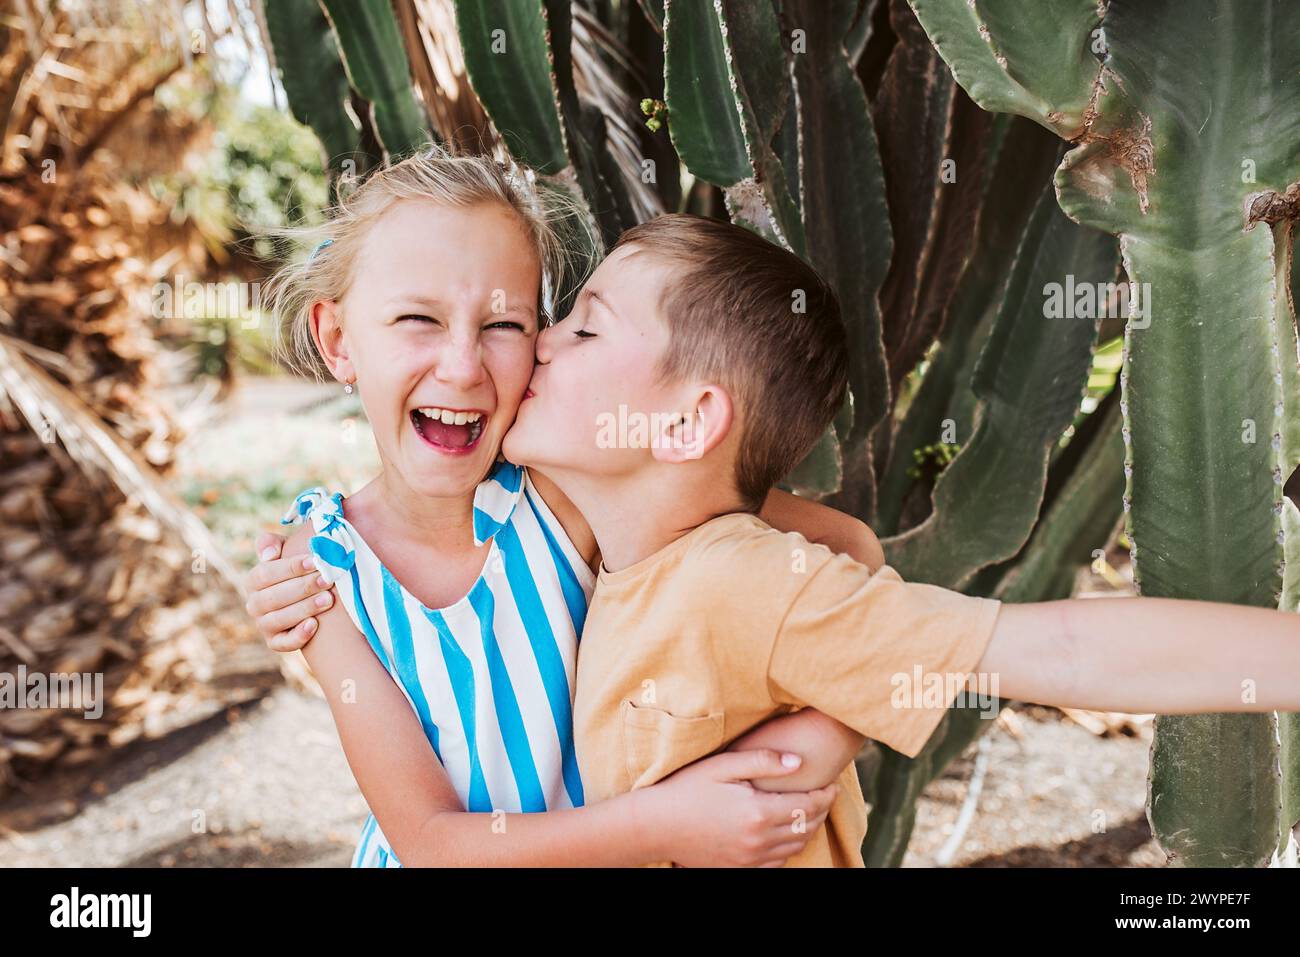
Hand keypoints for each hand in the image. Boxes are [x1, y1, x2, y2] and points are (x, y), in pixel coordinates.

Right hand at [243, 531, 333, 651]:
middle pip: (273, 597)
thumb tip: (269, 555)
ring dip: (304, 608)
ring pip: (278, 619)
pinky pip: (283, 644)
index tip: (314, 561)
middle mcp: (254, 604)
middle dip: (303, 587)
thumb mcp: (286, 550)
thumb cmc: (299, 568)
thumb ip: (272, 543)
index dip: (290, 568)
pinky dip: (298, 636)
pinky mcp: (276, 642)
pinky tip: (314, 625)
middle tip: (327, 579)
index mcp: (254, 581)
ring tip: (328, 599)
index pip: (265, 574)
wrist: (312, 594)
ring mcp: (264, 625)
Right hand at [640, 749, 837, 866]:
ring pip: (795, 848)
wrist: (657, 825)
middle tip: (824, 795)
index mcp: (759, 812)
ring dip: (808, 830)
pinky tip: (784, 833)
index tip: (831, 783)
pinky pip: (777, 863)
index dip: (825, 794)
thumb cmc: (688, 788)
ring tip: (808, 812)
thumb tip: (798, 762)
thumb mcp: (723, 766)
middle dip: (821, 811)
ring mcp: (750, 859)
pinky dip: (789, 848)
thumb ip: (763, 761)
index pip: (808, 805)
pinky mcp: (740, 869)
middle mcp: (759, 840)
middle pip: (807, 828)